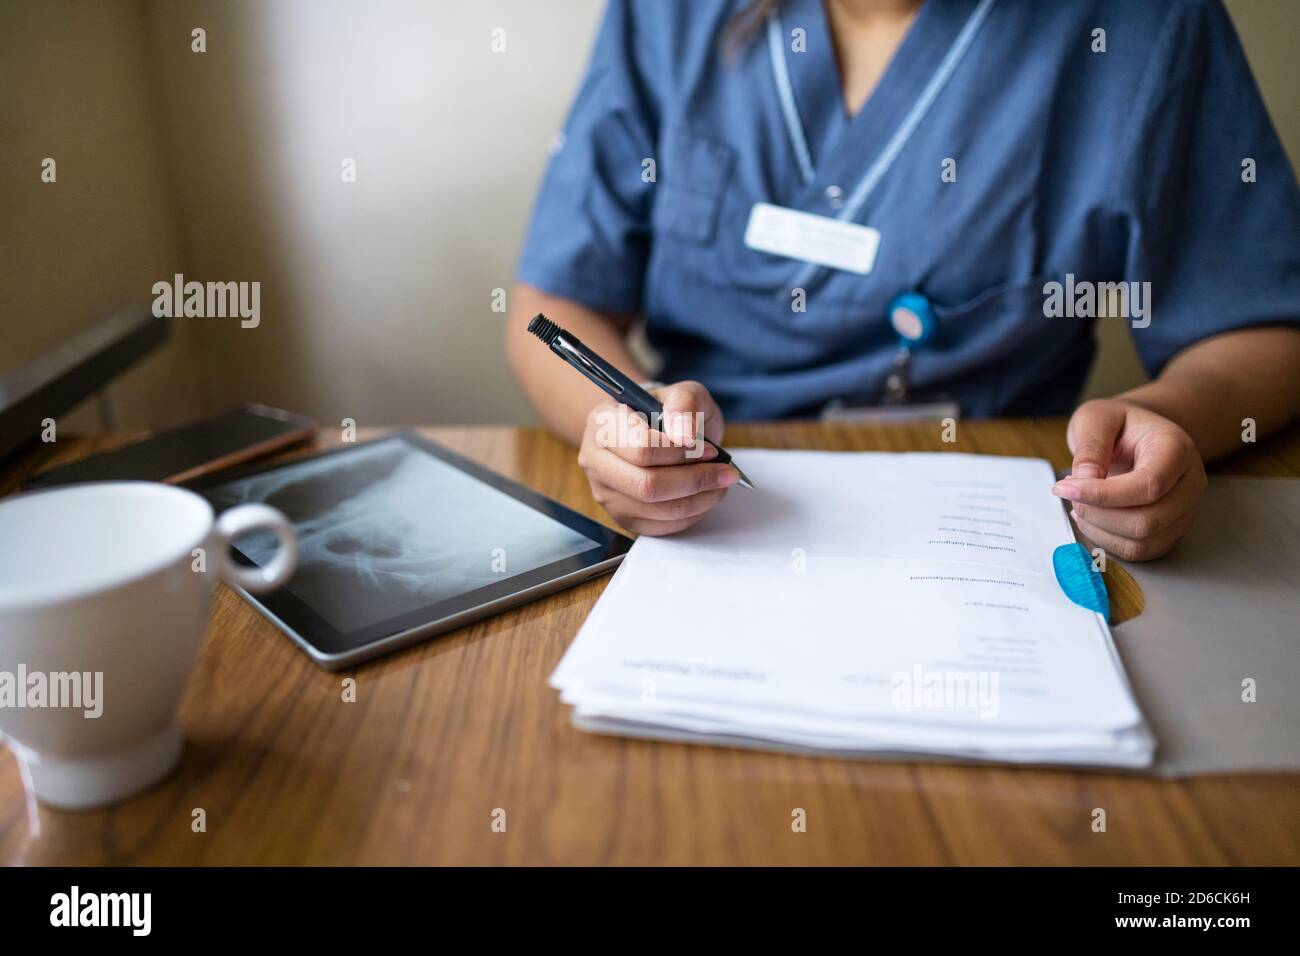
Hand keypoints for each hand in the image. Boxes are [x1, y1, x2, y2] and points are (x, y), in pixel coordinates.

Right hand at [577, 381, 736, 535]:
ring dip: (697, 500)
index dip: (682, 453)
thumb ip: (684, 404)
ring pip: (654, 509)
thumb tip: (684, 435)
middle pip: (645, 485)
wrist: (655, 431)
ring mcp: (604, 491)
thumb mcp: (683, 393)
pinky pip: (658, 527)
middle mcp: (594, 459)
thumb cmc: (668, 412)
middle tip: (724, 472)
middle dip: (694, 480)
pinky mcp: (621, 516)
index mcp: (603, 422)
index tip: (710, 450)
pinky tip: (703, 497)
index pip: (641, 447)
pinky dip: (689, 515)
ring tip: (719, 483)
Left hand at [1053, 399, 1206, 560]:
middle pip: (1147, 521)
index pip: (1148, 485)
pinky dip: (1107, 541)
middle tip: (1070, 492)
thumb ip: (1091, 444)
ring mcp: (1184, 511)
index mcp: (1177, 449)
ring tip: (1079, 504)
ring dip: (1099, 529)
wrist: (1141, 435)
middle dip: (1097, 514)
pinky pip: (1139, 551)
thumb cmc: (1119, 424)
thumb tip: (1085, 479)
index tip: (1063, 487)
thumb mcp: (1097, 418)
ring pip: (1143, 542)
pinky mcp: (1170, 530)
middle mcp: (1190, 484)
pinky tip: (1091, 518)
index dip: (1102, 494)